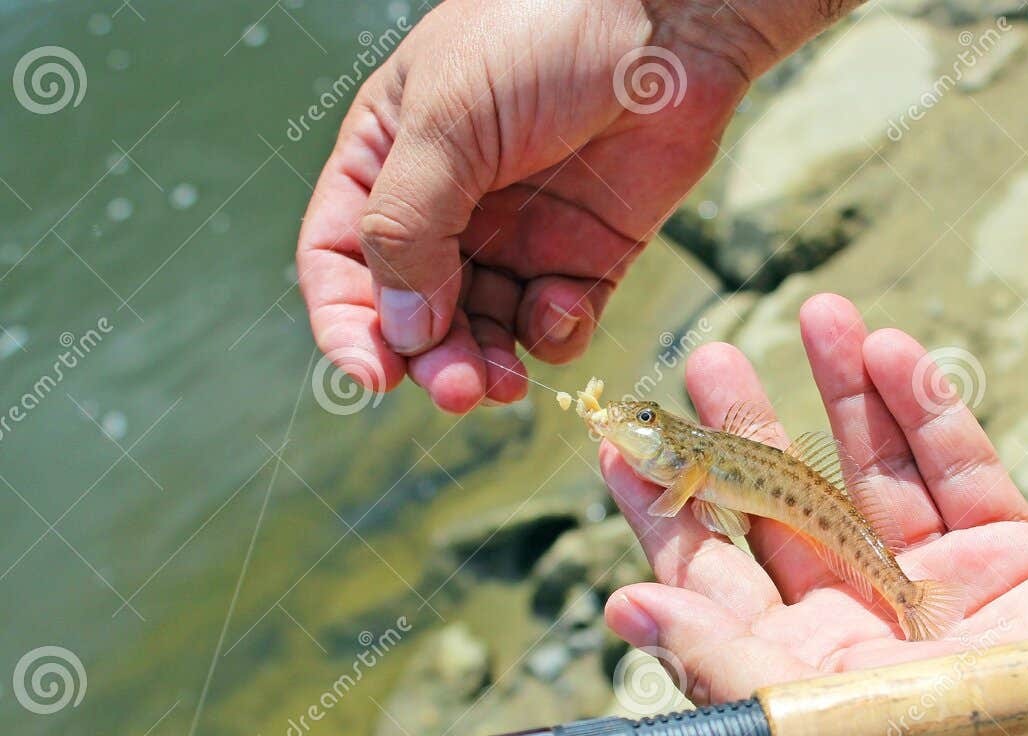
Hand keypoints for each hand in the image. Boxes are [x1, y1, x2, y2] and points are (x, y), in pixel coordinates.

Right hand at [297, 0, 807, 411]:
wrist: (670, 17)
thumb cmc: (542, 35)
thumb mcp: (448, 120)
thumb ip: (410, 225)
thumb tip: (398, 326)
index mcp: (388, 159)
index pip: (340, 259)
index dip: (347, 323)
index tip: (370, 375)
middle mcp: (448, 205)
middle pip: (414, 311)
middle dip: (428, 358)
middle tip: (454, 389)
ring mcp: (517, 233)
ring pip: (482, 330)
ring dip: (486, 362)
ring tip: (502, 382)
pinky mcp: (587, 254)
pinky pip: (555, 320)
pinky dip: (554, 331)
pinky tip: (565, 308)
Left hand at [601, 294, 1027, 735]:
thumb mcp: (823, 726)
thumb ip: (723, 661)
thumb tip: (620, 608)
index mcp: (804, 670)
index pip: (714, 575)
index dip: (667, 508)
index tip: (621, 442)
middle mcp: (862, 622)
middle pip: (786, 508)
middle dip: (747, 431)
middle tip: (710, 357)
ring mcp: (937, 584)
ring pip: (874, 470)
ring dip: (842, 393)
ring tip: (815, 309)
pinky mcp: (1010, 553)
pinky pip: (958, 466)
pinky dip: (926, 410)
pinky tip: (889, 351)